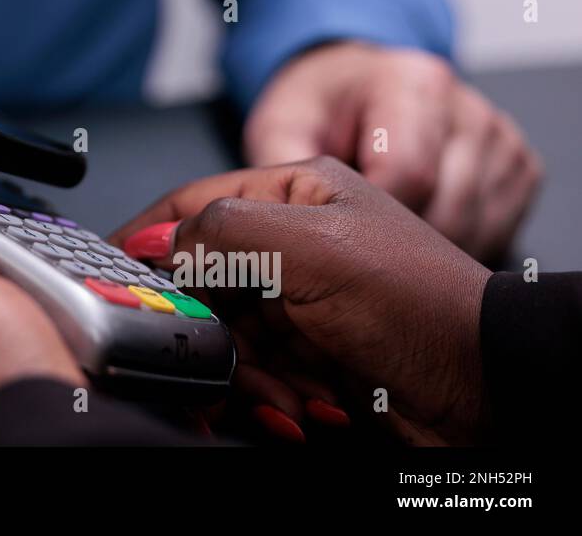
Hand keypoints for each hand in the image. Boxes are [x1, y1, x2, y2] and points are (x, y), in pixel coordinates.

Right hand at [112, 156, 491, 444]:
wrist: (486, 386)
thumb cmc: (416, 301)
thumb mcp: (308, 247)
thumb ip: (221, 231)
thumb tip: (156, 240)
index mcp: (296, 190)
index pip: (195, 202)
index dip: (148, 234)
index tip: (108, 263)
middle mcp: (297, 237)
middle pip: (206, 279)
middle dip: (213, 327)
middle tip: (212, 354)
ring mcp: (304, 295)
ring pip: (230, 332)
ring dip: (253, 371)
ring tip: (292, 392)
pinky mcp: (314, 346)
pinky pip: (261, 367)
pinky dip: (277, 391)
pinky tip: (308, 404)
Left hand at [245, 42, 541, 258]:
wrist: (352, 85)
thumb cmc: (317, 107)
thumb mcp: (280, 126)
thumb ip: (275, 169)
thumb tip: (262, 225)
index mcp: (408, 83)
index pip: (408, 175)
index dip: (371, 219)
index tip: (338, 238)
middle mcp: (465, 105)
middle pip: (448, 207)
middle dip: (397, 243)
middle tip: (353, 250)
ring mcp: (499, 136)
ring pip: (477, 226)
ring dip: (426, 248)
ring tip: (378, 240)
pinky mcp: (518, 165)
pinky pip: (498, 227)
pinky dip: (457, 243)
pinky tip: (414, 233)